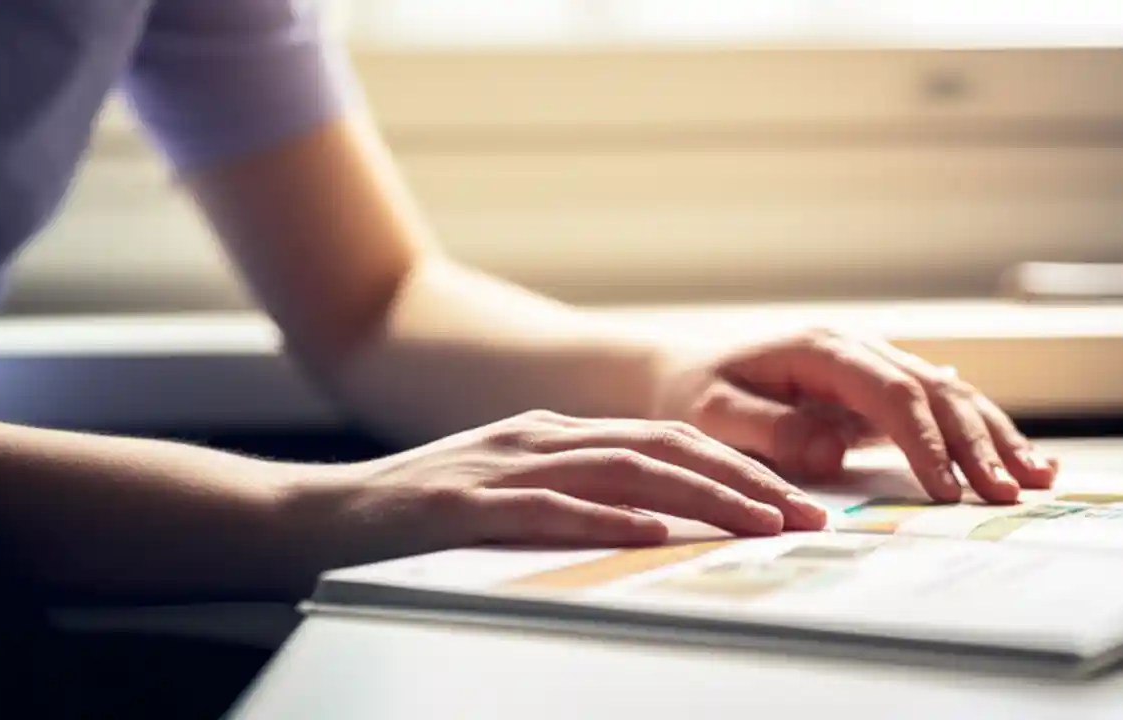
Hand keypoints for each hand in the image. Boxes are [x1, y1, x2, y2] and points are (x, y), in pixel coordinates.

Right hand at [304, 410, 829, 565]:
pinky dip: (610, 520)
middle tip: (805, 517)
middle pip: (663, 449)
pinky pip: (551, 509)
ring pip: (625, 472)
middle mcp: (540, 438)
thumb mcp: (510, 491)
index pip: (666, 442)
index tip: (793, 503)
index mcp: (555, 434)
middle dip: (744, 483)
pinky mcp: (467, 507)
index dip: (737, 469)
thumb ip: (574, 494)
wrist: (317, 515)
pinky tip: (656, 534)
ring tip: (758, 526)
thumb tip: (656, 519)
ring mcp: (503, 467)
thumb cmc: (419, 513)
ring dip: (701, 499)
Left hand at [654, 329, 1058, 503]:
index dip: (923, 439)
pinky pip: (942, 407)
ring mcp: (874, 367)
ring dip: (994, 435)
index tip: (945, 488)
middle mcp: (858, 350)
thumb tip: (831, 451)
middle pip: (935, 392)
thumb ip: (770, 429)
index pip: (890, 392)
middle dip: (975, 442)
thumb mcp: (715, 413)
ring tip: (1036, 478)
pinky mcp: (880, 390)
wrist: (688, 369)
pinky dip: (982, 432)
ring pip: (951, 395)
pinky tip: (1023, 458)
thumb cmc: (698, 391)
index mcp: (822, 350)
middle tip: (1008, 493)